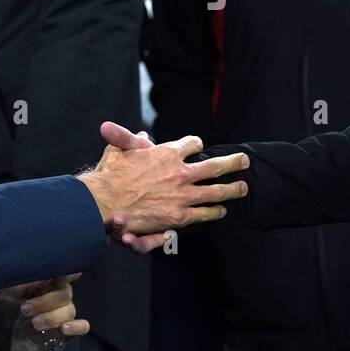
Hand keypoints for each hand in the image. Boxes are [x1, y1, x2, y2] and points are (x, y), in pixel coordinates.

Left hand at [0, 275, 88, 350]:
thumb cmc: (3, 303)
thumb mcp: (9, 291)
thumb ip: (27, 282)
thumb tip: (45, 274)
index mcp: (48, 280)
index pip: (66, 272)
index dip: (69, 273)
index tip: (66, 275)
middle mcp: (59, 294)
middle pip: (65, 294)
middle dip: (45, 302)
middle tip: (24, 310)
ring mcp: (63, 312)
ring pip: (70, 311)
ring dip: (53, 317)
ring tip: (35, 324)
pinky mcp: (64, 331)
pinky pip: (82, 326)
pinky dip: (77, 327)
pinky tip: (64, 329)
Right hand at [79, 122, 248, 235]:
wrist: (105, 203)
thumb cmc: (110, 175)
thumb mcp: (119, 148)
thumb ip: (130, 139)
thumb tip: (142, 134)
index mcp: (167, 152)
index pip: (191, 144)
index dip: (196, 144)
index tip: (199, 146)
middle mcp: (180, 172)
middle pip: (215, 166)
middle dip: (232, 162)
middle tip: (244, 161)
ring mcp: (183, 195)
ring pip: (216, 191)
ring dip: (232, 189)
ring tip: (243, 187)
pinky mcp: (179, 216)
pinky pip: (203, 213)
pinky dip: (214, 211)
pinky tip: (222, 210)